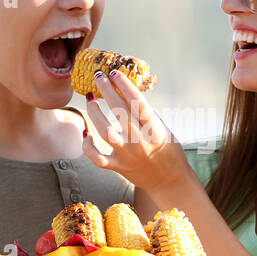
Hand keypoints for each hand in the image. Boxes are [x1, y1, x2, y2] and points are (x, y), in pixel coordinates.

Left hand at [82, 69, 192, 195]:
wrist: (170, 183)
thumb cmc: (169, 151)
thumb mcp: (164, 129)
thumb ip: (147, 114)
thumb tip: (127, 93)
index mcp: (154, 130)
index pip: (138, 102)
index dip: (125, 86)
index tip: (115, 73)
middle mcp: (140, 142)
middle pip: (119, 112)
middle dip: (106, 91)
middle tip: (98, 76)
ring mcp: (127, 156)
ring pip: (105, 131)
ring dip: (94, 113)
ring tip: (90, 99)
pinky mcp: (118, 167)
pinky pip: (97, 158)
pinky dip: (88, 146)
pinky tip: (86, 134)